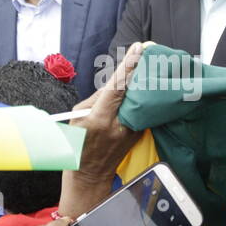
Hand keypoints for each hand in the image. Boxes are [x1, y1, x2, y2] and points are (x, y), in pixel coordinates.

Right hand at [70, 41, 144, 181]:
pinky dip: (140, 99)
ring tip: (144, 68)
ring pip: (139, 99)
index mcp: (100, 120)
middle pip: (134, 90)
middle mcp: (119, 125)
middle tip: (148, 50)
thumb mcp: (77, 119)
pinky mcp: (140, 134)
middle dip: (140, 70)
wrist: (90, 176)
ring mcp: (133, 131)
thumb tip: (113, 84)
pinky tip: (140, 91)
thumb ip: (95, 99)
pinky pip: (140, 109)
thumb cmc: (77, 145)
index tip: (139, 49)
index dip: (128, 67)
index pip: (117, 88)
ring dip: (141, 84)